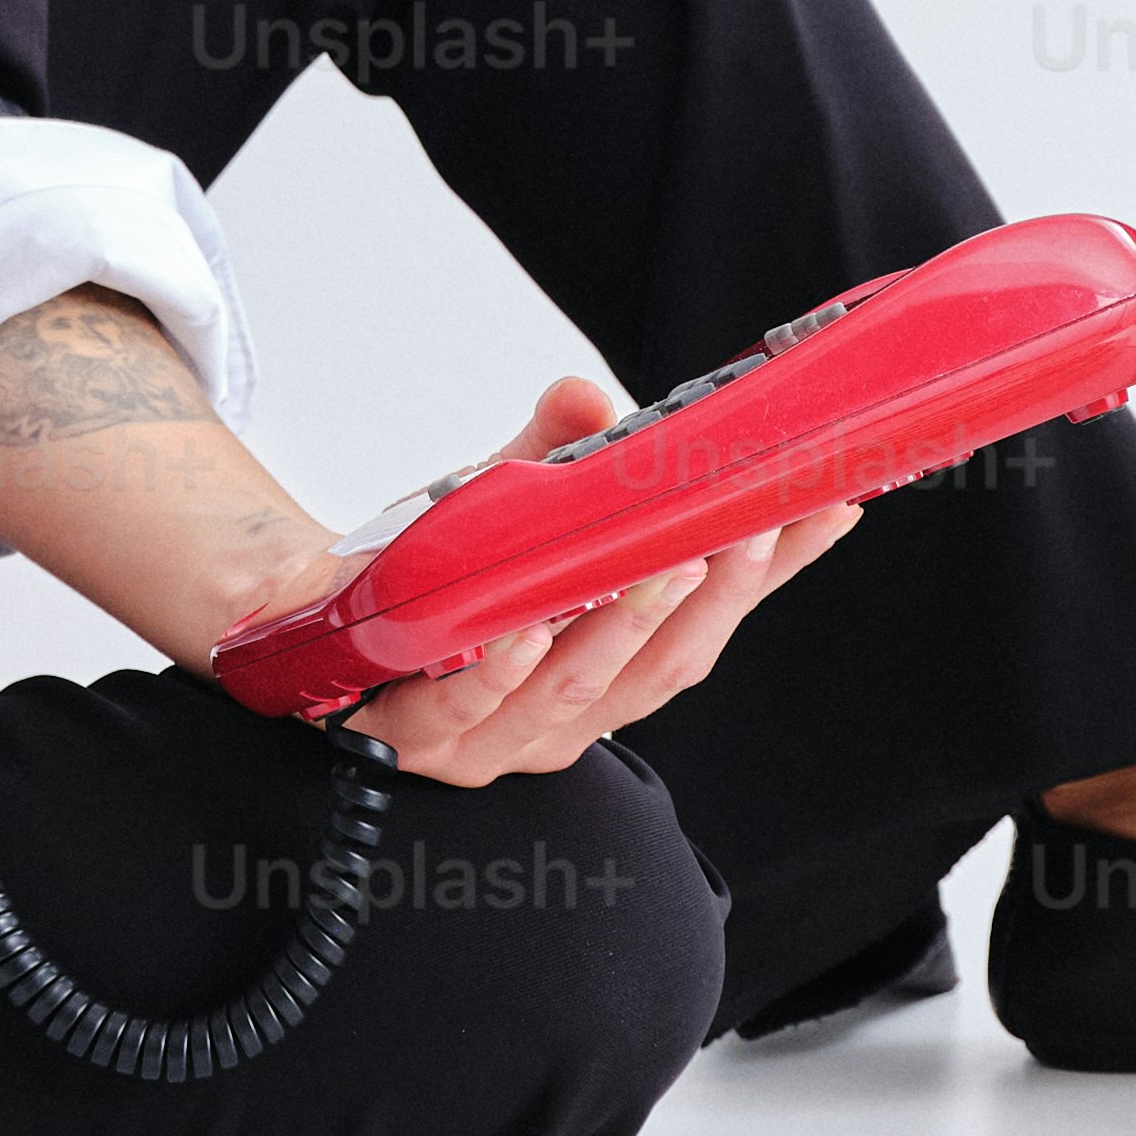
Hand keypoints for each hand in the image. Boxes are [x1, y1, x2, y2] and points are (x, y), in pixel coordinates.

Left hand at [307, 376, 862, 790]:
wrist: (310, 625)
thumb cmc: (428, 578)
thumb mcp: (499, 504)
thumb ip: (551, 453)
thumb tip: (592, 397)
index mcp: (608, 670)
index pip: (710, 621)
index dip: (775, 571)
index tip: (826, 505)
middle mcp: (567, 718)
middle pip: (660, 669)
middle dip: (712, 600)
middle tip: (747, 530)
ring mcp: (495, 738)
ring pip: (576, 696)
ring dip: (622, 631)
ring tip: (666, 567)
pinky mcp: (415, 737)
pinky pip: (462, 710)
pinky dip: (497, 671)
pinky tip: (520, 631)